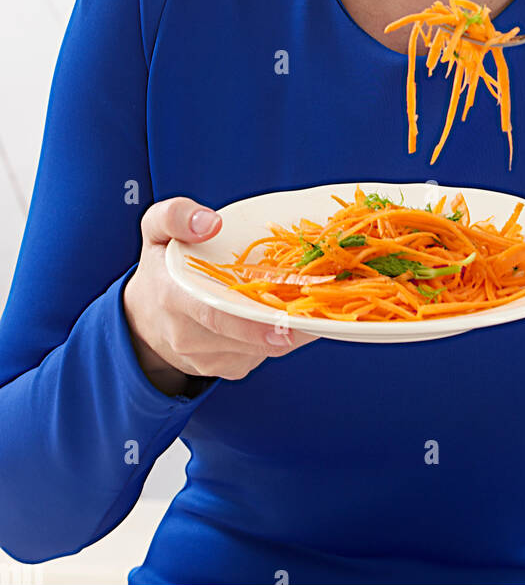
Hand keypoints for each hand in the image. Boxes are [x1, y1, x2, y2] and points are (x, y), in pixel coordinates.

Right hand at [123, 196, 318, 392]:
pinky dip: (281, 337)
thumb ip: (175, 215)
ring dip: (289, 330)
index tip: (286, 322)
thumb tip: (210, 222)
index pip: (214, 315)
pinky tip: (290, 314)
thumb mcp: (155, 230)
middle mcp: (188, 336)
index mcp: (173, 297)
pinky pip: (262, 356)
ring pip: (261, 349)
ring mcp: (208, 359)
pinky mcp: (227, 369)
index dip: (252, 323)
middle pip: (247, 337)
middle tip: (321, 304)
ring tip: (310, 302)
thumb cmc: (159, 268)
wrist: (143, 319)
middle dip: (286, 323)